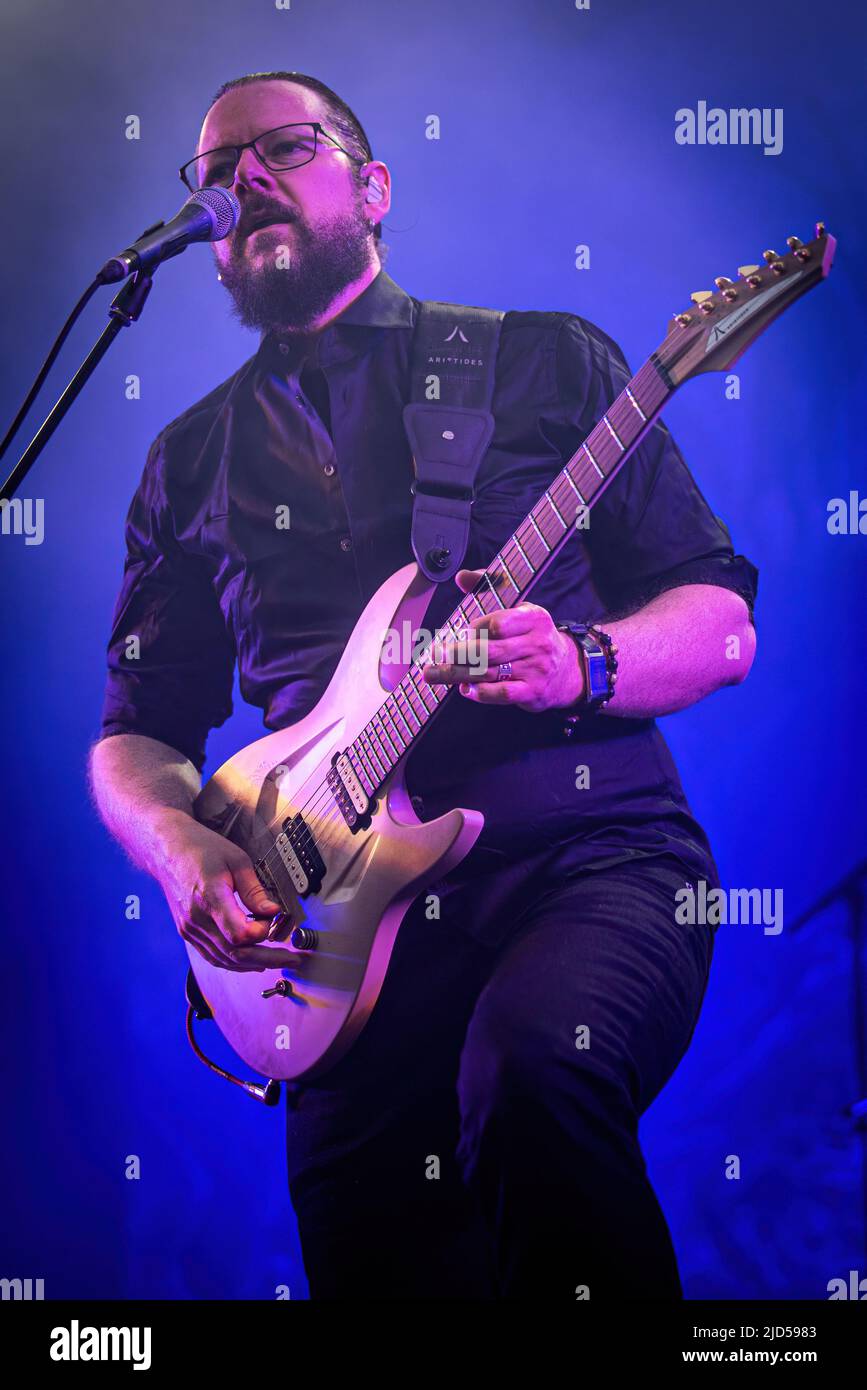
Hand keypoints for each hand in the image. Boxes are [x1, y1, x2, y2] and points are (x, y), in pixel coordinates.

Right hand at [151, 810, 297, 972]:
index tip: (272, 917)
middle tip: (292, 958)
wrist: (167, 850)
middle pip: (235, 953)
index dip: (261, 932)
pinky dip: (234, 962)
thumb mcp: (236, 860)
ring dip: (253, 964)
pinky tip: (252, 960)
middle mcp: (196, 919)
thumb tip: (273, 912)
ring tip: (277, 959)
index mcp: (210, 897)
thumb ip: (255, 890)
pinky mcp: (187, 932)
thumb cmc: (201, 849)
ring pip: (224, 960)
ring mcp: (190, 929)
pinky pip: (212, 956)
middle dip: (268, 959)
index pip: (238, 934)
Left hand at [421, 568, 584, 711]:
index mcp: (533, 618)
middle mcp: (537, 642)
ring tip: (434, 674)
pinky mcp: (533, 692)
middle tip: (436, 654)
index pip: (498, 624)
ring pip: (490, 672)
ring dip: (457, 674)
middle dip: (458, 653)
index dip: (474, 629)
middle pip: (489, 650)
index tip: (458, 632)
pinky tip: (465, 689)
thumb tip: (460, 577)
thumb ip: (488, 589)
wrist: (566, 671)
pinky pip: (502, 693)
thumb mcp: (519, 610)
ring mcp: (536, 669)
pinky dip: (481, 692)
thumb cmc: (532, 636)